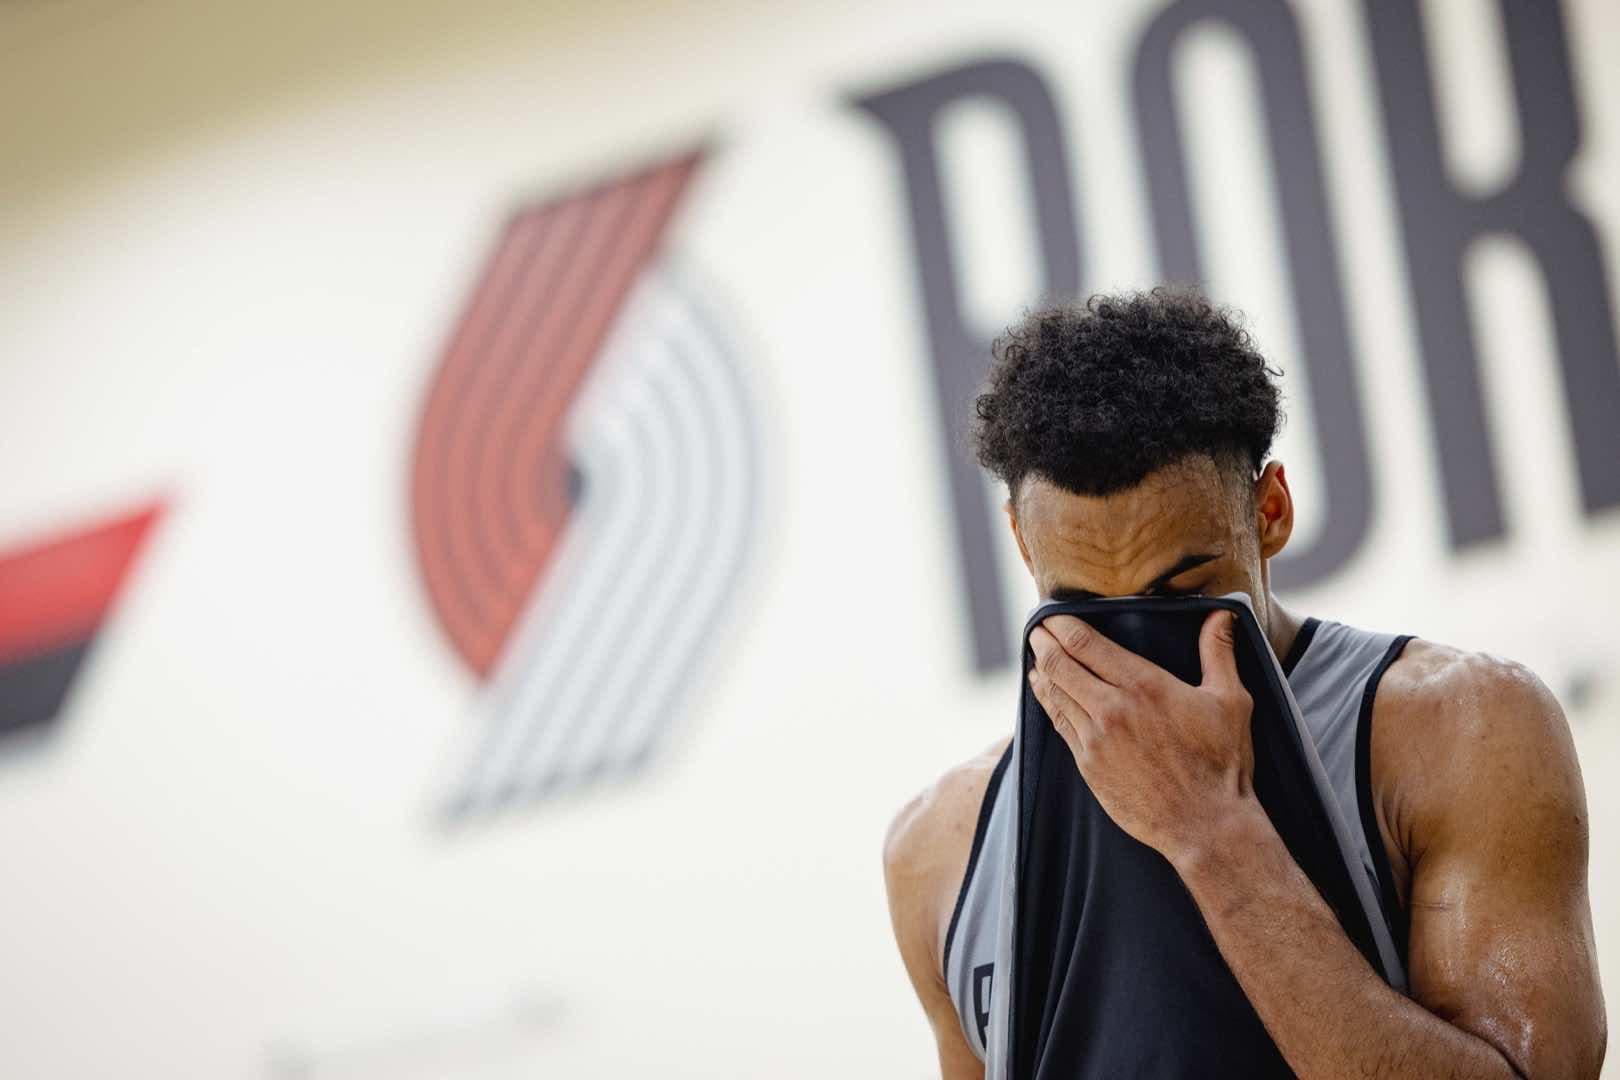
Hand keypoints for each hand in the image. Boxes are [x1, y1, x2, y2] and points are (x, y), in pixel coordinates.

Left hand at [1025, 608, 1263, 864]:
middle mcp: (1112, 709)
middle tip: (1036, 629)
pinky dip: (1049, 703)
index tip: (1051, 615)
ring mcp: (1096, 740)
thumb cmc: (1222, 764)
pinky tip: (1045, 693)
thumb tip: (1221, 613)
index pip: (1085, 644)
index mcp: (1144, 686)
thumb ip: (1219, 653)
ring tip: (1036, 657)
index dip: (1061, 626)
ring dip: (1041, 671)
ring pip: (1055, 695)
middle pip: (1060, 665)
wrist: (1205, 825)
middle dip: (1044, 643)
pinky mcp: (1088, 766)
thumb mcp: (1230, 702)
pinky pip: (1060, 725)